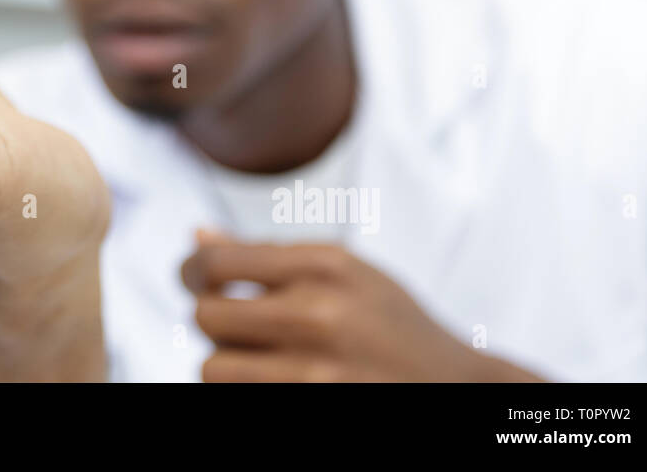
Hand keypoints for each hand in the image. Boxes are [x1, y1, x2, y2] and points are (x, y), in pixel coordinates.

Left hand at [181, 230, 543, 381]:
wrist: (456, 389)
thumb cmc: (390, 324)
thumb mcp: (343, 271)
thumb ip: (266, 255)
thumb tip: (195, 237)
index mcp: (325, 266)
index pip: (215, 263)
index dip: (191, 270)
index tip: (197, 279)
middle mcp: (319, 315)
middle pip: (206, 317)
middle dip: (212, 320)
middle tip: (233, 322)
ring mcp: (315, 373)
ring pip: (212, 369)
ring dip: (226, 363)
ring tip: (257, 357)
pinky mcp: (312, 410)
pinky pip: (238, 398)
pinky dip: (245, 388)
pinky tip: (272, 377)